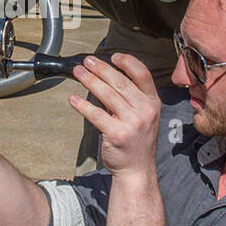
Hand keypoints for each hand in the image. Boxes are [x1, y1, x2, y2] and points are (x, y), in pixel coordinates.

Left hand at [66, 53, 160, 176]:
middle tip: (87, 61)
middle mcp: (145, 111)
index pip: (142, 74)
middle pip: (120, 82)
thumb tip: (108, 77)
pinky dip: (82, 105)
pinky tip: (73, 99)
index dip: (127, 62)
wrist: (137, 169)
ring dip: (89, 81)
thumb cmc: (137, 141)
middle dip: (101, 69)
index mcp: (153, 102)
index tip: (113, 56)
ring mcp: (132, 123)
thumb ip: (132, 98)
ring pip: (107, 95)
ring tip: (78, 73)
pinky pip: (96, 114)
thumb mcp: (145, 116)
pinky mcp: (116, 134)